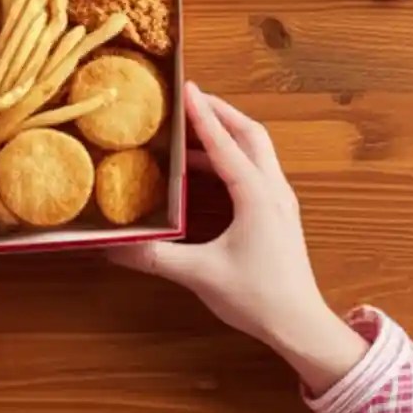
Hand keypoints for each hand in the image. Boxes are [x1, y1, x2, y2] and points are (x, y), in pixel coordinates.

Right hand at [108, 82, 367, 394]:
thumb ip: (155, 256)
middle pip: (249, 133)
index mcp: (256, 195)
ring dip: (226, 132)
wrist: (300, 325)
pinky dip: (230, 156)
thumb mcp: (201, 275)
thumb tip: (112, 245)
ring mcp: (279, 200)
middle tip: (189, 97)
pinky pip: (255, 169)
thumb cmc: (258, 298)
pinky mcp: (277, 214)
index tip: (183, 86)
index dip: (201, 113)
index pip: (224, 142)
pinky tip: (204, 167)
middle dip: (219, 111)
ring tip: (191, 126)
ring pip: (256, 150)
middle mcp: (272, 189)